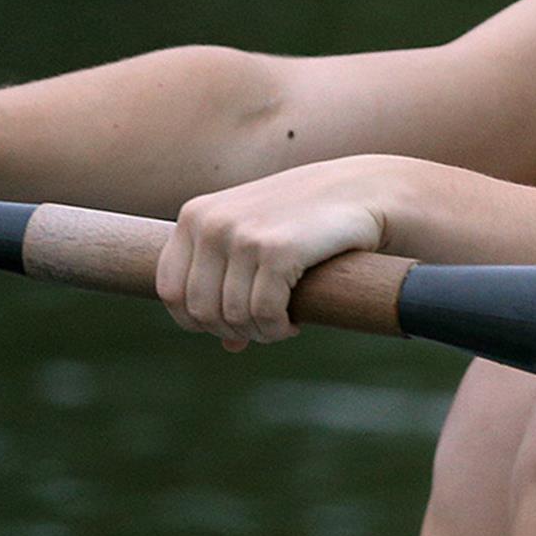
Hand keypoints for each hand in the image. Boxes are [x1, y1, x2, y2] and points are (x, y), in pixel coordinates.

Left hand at [155, 155, 405, 349]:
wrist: (365, 191)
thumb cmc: (311, 218)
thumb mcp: (261, 242)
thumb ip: (234, 284)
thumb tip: (229, 345)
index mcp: (195, 216)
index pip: (170, 291)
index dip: (198, 321)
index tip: (233, 324)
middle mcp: (210, 222)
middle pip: (199, 311)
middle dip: (234, 330)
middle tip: (265, 327)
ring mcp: (241, 234)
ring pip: (232, 317)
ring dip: (260, 333)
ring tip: (282, 324)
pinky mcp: (277, 249)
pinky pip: (264, 314)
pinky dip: (278, 329)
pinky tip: (294, 322)